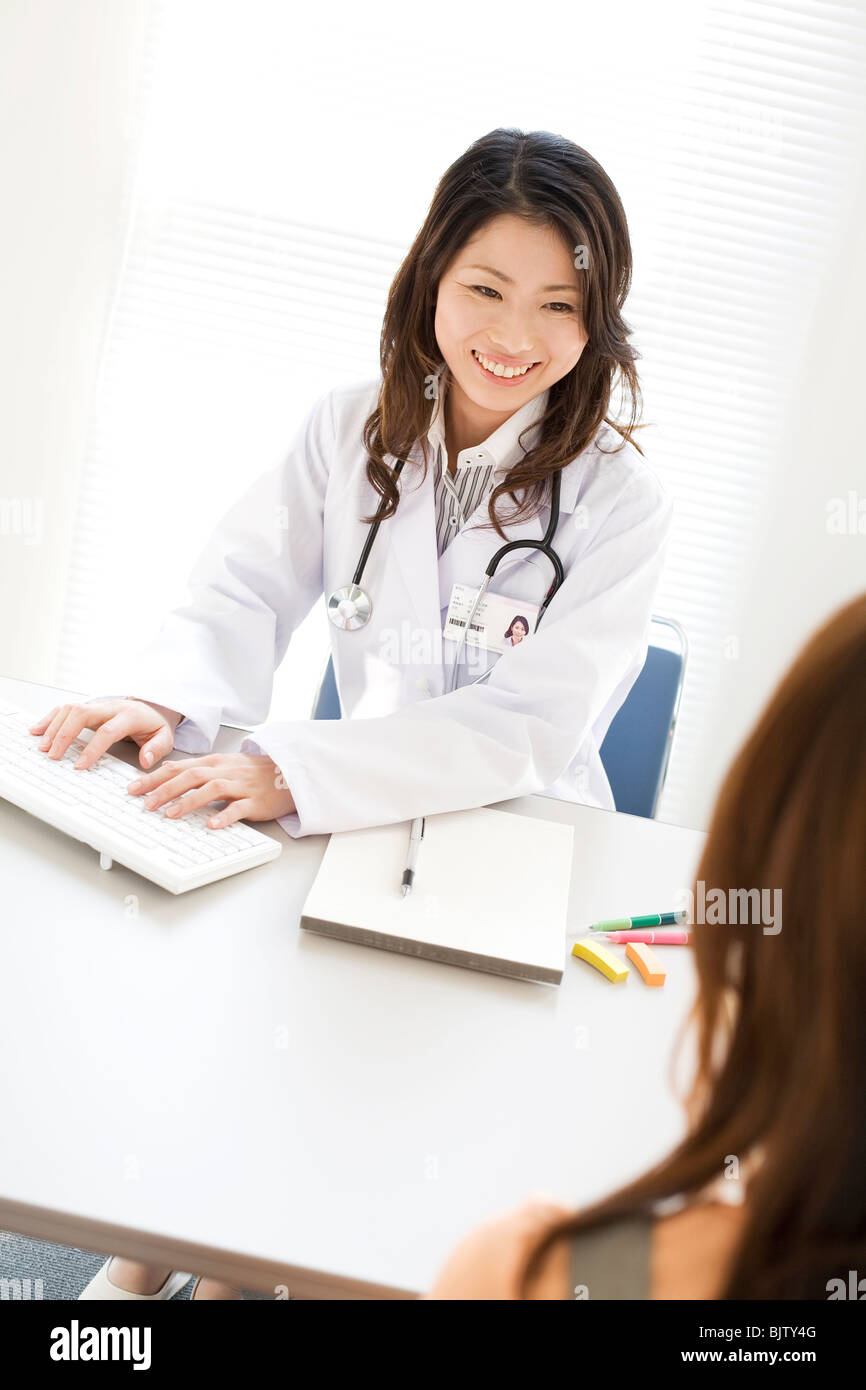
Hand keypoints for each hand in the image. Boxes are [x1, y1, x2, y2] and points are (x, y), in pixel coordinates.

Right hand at [28, 697, 182, 769]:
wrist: (152, 708)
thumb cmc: (154, 725)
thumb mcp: (164, 738)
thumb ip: (157, 749)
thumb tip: (146, 760)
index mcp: (129, 715)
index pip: (107, 730)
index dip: (93, 748)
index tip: (80, 765)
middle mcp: (110, 707)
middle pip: (81, 713)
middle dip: (64, 734)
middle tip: (53, 754)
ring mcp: (97, 705)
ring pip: (70, 709)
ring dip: (53, 727)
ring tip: (43, 746)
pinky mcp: (88, 708)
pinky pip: (65, 709)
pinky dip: (49, 719)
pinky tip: (38, 730)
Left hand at [126, 752, 295, 827]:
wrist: (288, 772)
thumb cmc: (253, 772)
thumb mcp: (222, 765)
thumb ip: (196, 769)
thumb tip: (167, 772)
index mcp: (213, 763)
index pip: (178, 767)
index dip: (154, 777)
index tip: (133, 788)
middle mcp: (224, 771)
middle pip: (191, 776)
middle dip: (165, 790)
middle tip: (145, 804)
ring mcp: (240, 786)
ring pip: (211, 789)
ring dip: (189, 801)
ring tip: (170, 814)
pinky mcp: (255, 801)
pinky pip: (238, 808)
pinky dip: (224, 816)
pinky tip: (212, 825)